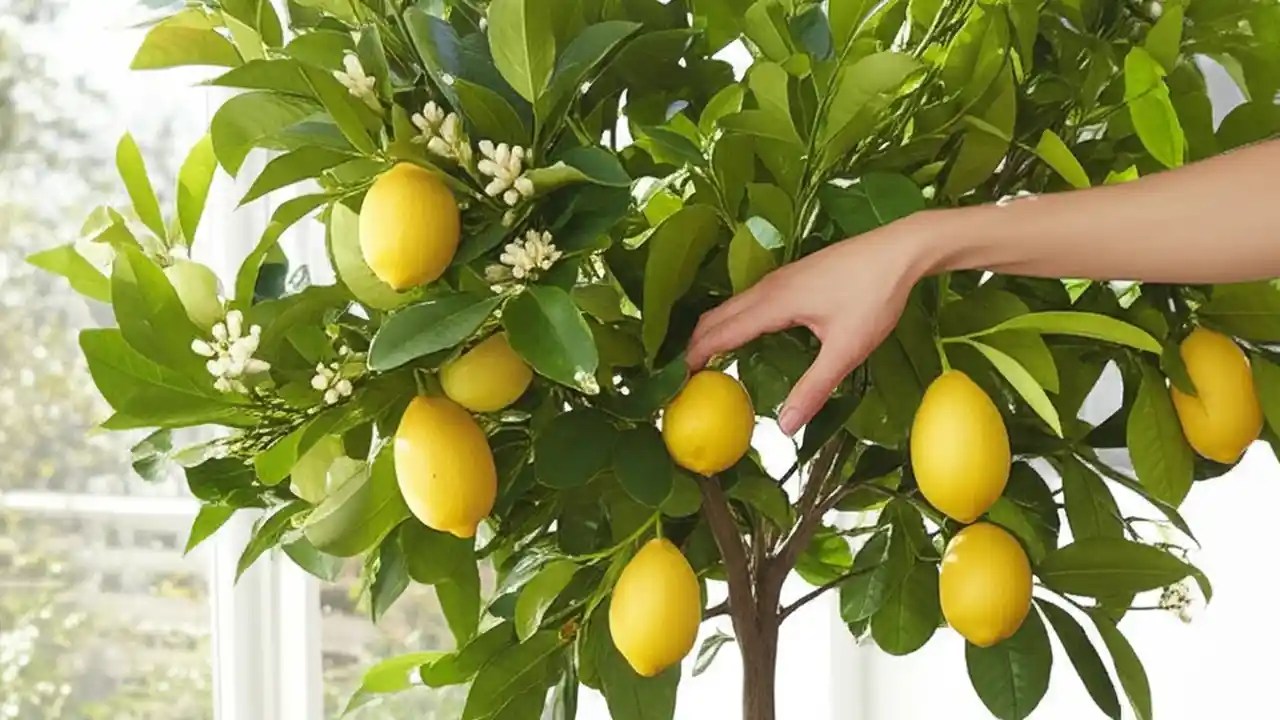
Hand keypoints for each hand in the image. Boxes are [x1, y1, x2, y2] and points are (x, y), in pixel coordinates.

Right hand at [686, 215, 935, 436]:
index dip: (696, 356)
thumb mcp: (846, 349)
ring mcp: (780, 277)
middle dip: (696, 345)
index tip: (676, 380)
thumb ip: (814, 388)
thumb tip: (785, 427)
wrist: (900, 249)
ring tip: (704, 361)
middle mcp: (769, 287)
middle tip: (683, 377)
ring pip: (732, 305)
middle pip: (717, 316)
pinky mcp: (793, 275)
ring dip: (714, 331)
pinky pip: (748, 299)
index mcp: (774, 303)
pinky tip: (743, 336)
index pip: (721, 332)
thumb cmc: (875, 296)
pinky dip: (733, 320)